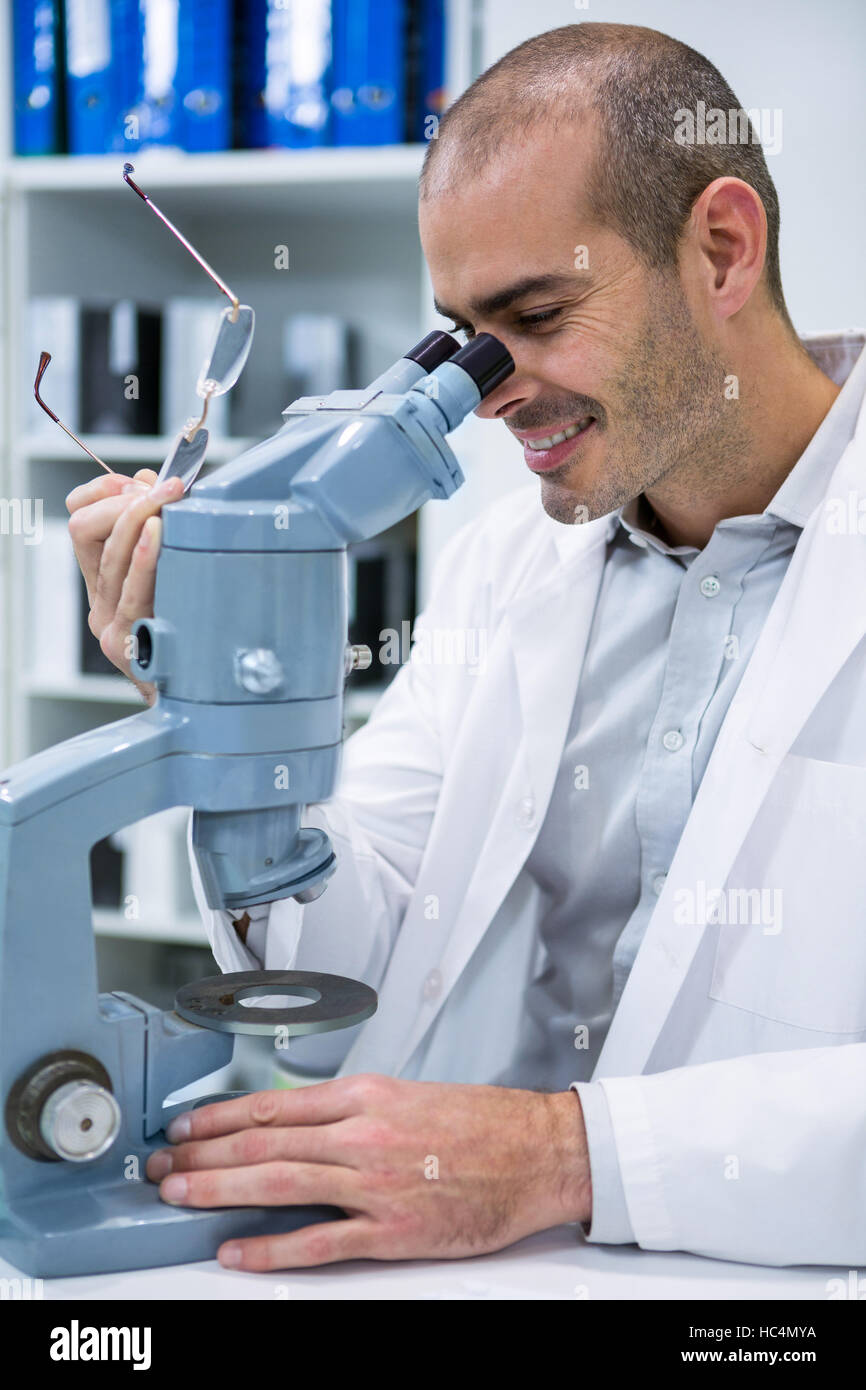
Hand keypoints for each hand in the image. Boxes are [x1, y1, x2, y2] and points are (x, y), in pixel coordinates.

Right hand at [66, 469, 184, 701]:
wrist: (200, 701)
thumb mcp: (176, 577)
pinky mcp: (127, 643)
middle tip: (162, 488)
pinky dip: (145, 557)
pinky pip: (132, 591)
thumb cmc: (195, 636)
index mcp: (104, 580)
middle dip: (122, 500)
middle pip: (86, 530)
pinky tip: (159, 533)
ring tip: (168, 497)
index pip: (80, 520)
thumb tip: (152, 483)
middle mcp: (99, 599)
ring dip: (139, 517)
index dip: (101, 492)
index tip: (135, 481)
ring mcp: (109, 623)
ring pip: (109, 555)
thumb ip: (162, 531)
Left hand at [145, 1075, 591, 1269]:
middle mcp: (364, 1134)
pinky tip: (238, 1252)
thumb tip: (293, 1123)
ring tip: (180, 1194)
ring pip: (280, 1184)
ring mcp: (376, 1183)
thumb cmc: (482, 1123)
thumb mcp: (408, 1095)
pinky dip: (271, 1249)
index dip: (219, 1116)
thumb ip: (351, 1109)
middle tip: (164, 1162)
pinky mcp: (394, 1230)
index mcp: (367, 1096)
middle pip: (264, 1142)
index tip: (186, 1124)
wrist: (539, 1152)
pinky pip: (320, 1242)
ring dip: (221, 1189)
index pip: (273, 1104)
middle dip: (205, 1152)